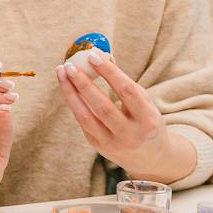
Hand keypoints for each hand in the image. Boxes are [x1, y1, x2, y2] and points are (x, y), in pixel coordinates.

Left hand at [54, 55, 176, 177]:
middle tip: (69, 65)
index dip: (109, 73)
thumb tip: (104, 56)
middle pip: (102, 107)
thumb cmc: (146, 121)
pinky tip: (68, 88)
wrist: (150, 157)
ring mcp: (112, 144)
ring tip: (62, 73)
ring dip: (71, 93)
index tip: (93, 55)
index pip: (127, 92)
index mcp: (147, 120)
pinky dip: (75, 103)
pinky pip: (83, 122)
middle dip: (83, 84)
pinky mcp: (99, 147)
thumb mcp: (145, 103)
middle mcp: (130, 135)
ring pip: (85, 117)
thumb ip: (125, 83)